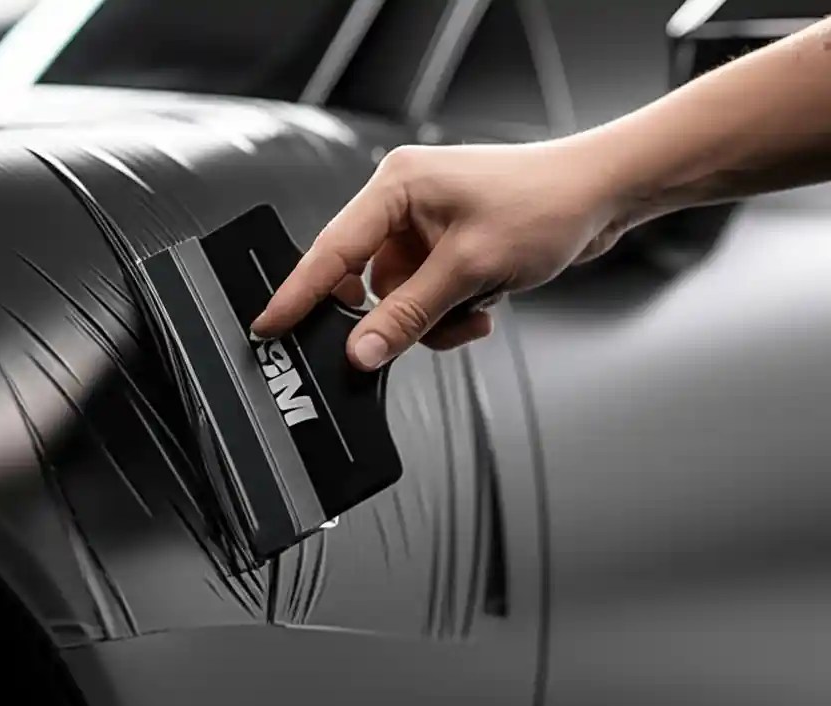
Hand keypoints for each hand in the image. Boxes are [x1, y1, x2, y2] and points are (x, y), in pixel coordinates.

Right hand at [250, 140, 629, 368]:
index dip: (298, 293)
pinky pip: (427, 298)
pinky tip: (485, 305)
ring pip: (400, 299)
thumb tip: (361, 351)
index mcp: (396, 186)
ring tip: (475, 309)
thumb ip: (408, 315)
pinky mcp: (447, 248)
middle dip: (398, 313)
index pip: (331, 249)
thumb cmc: (545, 204)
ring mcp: (426, 227)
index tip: (268, 327)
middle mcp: (403, 203)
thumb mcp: (470, 270)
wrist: (605, 195)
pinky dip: (451, 313)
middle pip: (366, 281)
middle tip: (418, 329)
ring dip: (434, 318)